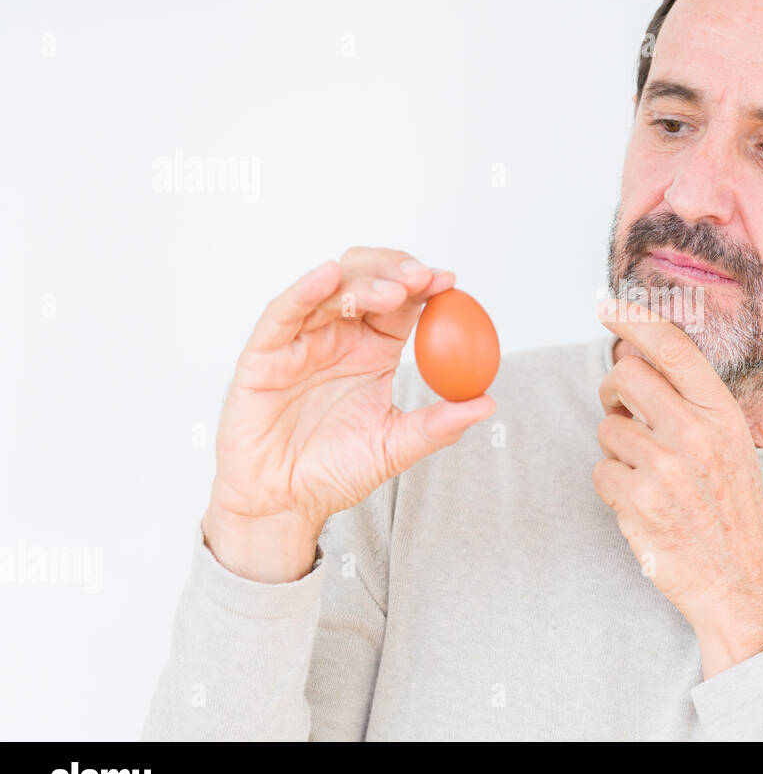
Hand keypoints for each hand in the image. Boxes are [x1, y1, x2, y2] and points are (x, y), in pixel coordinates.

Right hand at [203, 246, 496, 581]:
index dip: (425, 287)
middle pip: (367, 280)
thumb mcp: (395, 447)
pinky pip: (283, 314)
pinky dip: (304, 290)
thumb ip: (438, 426)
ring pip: (330, 290)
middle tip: (423, 279)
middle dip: (396, 270)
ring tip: (394, 290)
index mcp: (374, 351)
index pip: (403, 304)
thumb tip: (487, 404)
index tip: (450, 282)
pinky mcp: (264, 354)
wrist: (282, 503)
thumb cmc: (334, 472)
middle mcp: (339, 337)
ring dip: (364, 282)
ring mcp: (301, 341)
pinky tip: (329, 275)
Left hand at [591, 299, 762, 677]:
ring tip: (650, 475)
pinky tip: (641, 503)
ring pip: (607, 426)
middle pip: (625, 375)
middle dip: (615, 391)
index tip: (608, 306)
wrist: (739, 578)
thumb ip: (689, 400)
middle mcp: (696, 434)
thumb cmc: (729, 507)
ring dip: (618, 448)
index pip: (673, 348)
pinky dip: (612, 485)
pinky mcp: (639, 502)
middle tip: (628, 415)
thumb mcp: (728, 442)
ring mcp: (666, 468)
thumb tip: (635, 357)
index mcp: (722, 413)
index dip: (635, 320)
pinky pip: (600, 470)